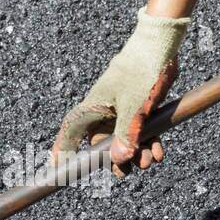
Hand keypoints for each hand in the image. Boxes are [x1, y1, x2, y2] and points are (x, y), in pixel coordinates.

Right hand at [51, 9, 189, 177]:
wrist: (161, 47)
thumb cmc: (139, 72)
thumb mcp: (133, 108)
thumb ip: (125, 135)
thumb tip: (119, 161)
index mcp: (93, 108)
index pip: (71, 132)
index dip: (63, 150)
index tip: (57, 169)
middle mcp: (104, 111)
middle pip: (102, 143)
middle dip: (114, 160)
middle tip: (125, 172)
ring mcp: (122, 110)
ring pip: (124, 140)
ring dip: (136, 153)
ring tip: (149, 161)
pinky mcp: (139, 108)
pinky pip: (141, 132)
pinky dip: (149, 143)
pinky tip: (159, 152)